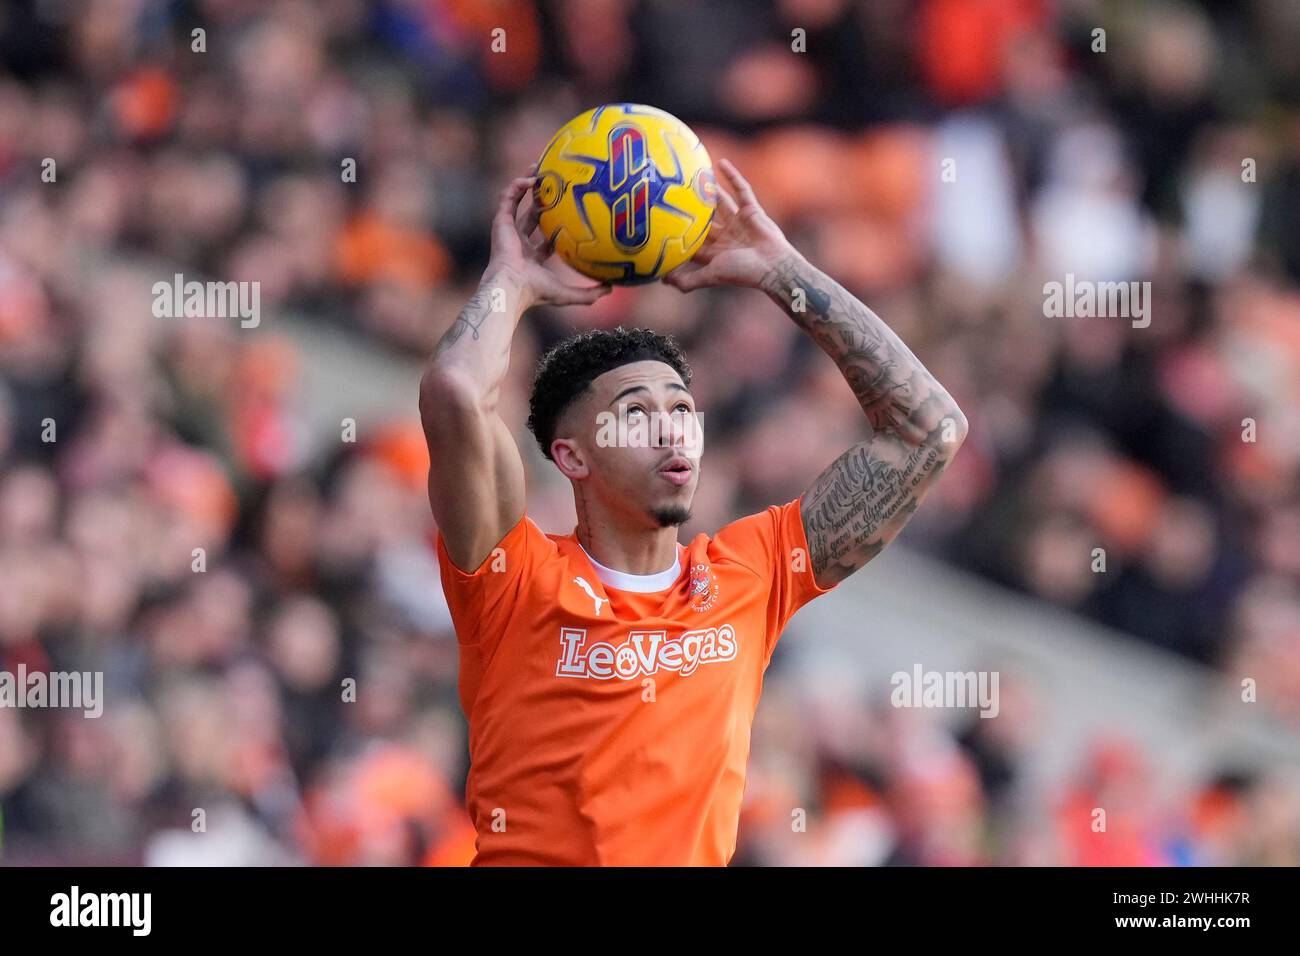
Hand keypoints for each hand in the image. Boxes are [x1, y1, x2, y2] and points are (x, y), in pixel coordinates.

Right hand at [486, 170, 612, 307]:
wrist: (512, 286)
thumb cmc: (537, 291)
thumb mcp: (569, 294)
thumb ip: (589, 293)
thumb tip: (611, 288)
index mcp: (533, 257)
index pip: (548, 237)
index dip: (560, 224)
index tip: (573, 211)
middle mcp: (520, 242)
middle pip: (533, 215)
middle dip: (544, 199)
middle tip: (557, 183)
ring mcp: (509, 231)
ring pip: (518, 202)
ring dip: (528, 184)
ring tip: (540, 167)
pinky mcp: (500, 222)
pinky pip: (508, 198)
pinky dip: (517, 186)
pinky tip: (530, 178)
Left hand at [664, 158, 796, 291]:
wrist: (772, 266)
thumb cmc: (742, 272)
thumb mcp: (710, 276)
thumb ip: (687, 281)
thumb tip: (662, 280)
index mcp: (715, 252)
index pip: (693, 241)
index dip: (679, 232)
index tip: (662, 220)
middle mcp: (726, 236)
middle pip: (705, 219)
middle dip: (692, 208)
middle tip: (674, 191)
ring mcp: (739, 222)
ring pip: (720, 201)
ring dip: (709, 189)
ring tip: (694, 174)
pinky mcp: (752, 210)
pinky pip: (741, 189)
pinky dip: (733, 176)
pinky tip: (720, 163)